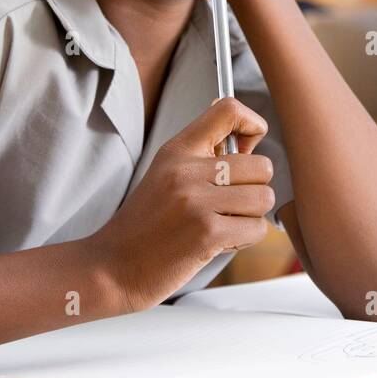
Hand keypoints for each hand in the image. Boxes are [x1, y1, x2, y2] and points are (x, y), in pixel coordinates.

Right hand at [90, 97, 275, 313]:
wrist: (113, 267)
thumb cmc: (146, 224)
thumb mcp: (166, 174)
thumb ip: (202, 153)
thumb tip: (248, 134)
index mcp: (177, 150)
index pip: (229, 110)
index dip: (253, 124)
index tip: (245, 149)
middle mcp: (187, 170)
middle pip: (262, 165)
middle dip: (254, 188)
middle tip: (229, 203)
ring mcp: (197, 201)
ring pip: (263, 198)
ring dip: (251, 216)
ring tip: (222, 223)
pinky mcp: (207, 233)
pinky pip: (257, 228)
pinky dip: (245, 239)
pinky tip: (219, 242)